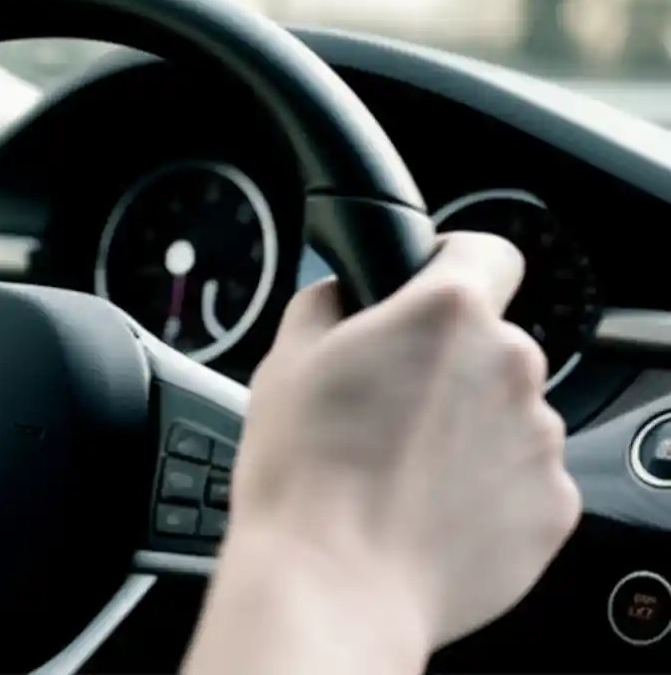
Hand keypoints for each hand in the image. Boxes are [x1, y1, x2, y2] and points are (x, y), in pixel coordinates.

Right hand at [187, 233, 579, 671]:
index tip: (429, 296)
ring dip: (467, 429)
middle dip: (448, 367)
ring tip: (401, 471)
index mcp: (447, 314)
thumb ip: (327, 304)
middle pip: (492, 344)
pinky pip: (522, 478)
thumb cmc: (304, 477)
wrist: (333, 586)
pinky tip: (426, 509)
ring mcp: (539, 439)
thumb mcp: (285, 360)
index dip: (453, 268)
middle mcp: (510, 365)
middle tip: (387, 408)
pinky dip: (485, 488)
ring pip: (507, 413)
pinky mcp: (553, 505)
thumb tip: (342, 294)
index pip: (488, 251)